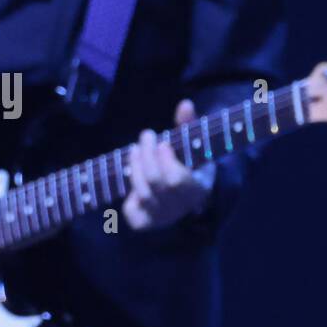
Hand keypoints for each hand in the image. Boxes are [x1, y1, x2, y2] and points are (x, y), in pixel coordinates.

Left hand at [122, 100, 211, 231]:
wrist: (189, 196)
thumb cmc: (191, 164)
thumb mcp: (194, 145)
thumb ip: (189, 126)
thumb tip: (185, 104)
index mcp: (197, 188)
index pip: (175, 179)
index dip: (165, 160)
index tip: (163, 142)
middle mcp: (180, 207)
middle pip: (155, 182)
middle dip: (146, 155)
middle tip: (145, 136)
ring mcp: (162, 217)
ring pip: (142, 193)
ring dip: (135, 167)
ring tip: (136, 150)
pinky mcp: (146, 223)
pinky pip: (131, 210)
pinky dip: (129, 196)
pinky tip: (135, 180)